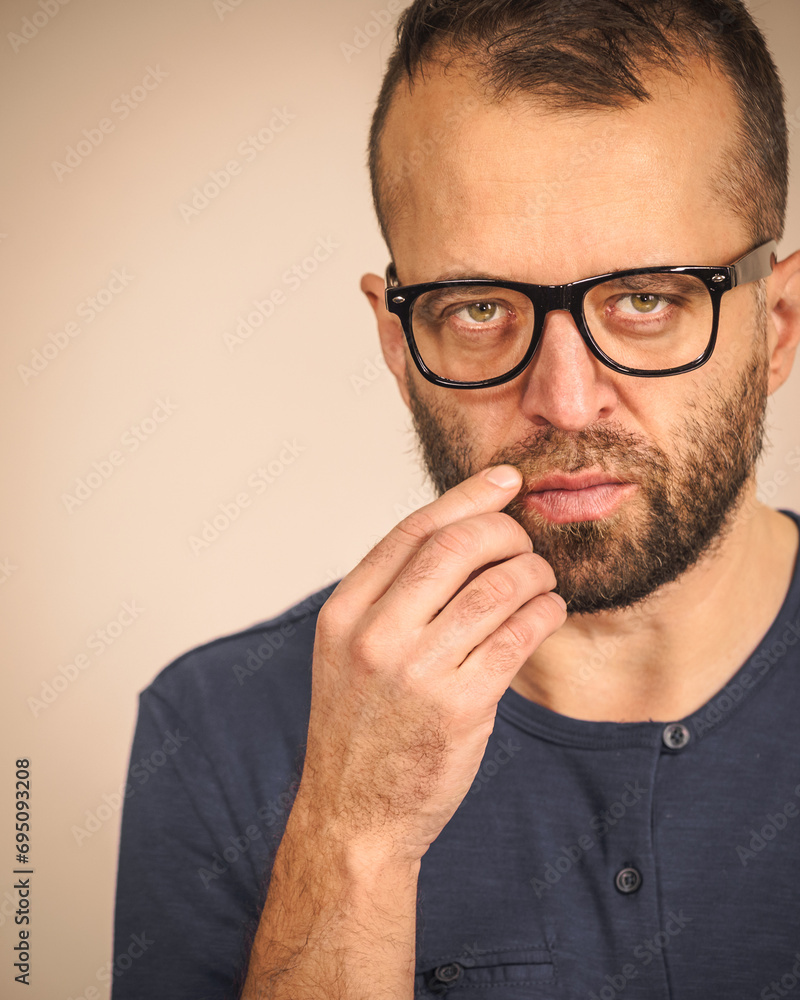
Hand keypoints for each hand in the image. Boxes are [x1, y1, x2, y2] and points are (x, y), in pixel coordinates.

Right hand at [297, 465, 565, 864]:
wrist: (355, 815)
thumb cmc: (361, 729)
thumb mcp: (349, 652)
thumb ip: (392, 597)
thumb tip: (462, 534)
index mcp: (345, 612)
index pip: (412, 530)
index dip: (465, 497)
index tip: (504, 481)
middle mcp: (376, 634)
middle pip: (458, 546)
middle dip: (507, 532)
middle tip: (525, 543)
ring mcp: (417, 670)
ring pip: (498, 586)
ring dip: (534, 573)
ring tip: (541, 582)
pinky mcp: (461, 705)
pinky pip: (520, 634)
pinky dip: (546, 611)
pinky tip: (549, 612)